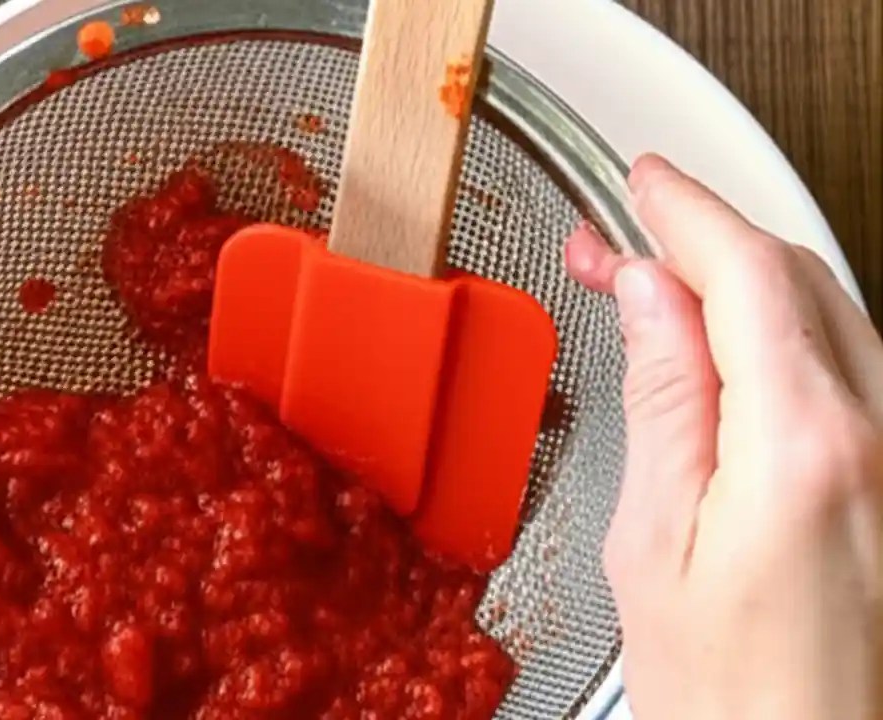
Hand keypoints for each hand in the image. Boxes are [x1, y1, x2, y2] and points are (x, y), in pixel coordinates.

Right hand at [565, 155, 882, 718]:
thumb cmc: (729, 695)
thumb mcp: (653, 544)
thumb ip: (663, 403)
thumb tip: (651, 299)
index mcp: (803, 447)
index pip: (747, 275)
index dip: (688, 210)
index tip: (643, 181)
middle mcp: (879, 438)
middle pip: (795, 278)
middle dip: (703, 237)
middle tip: (620, 239)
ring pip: (825, 312)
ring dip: (738, 280)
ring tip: (654, 287)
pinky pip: (844, 365)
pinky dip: (775, 330)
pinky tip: (721, 343)